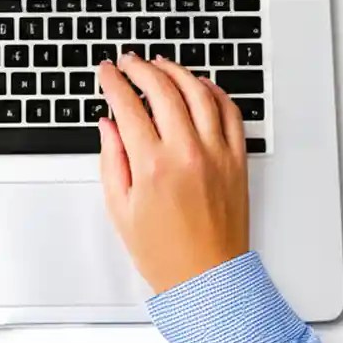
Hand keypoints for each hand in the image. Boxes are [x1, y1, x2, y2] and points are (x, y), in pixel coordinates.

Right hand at [96, 54, 247, 293]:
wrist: (207, 279)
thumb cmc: (164, 253)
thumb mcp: (121, 209)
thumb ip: (112, 160)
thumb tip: (108, 125)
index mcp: (152, 166)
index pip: (128, 106)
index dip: (113, 82)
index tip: (106, 72)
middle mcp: (187, 153)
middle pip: (163, 90)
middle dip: (141, 68)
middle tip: (128, 62)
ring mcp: (216, 153)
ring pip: (199, 92)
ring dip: (176, 71)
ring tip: (160, 65)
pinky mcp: (236, 159)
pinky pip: (230, 112)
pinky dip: (214, 91)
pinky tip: (200, 85)